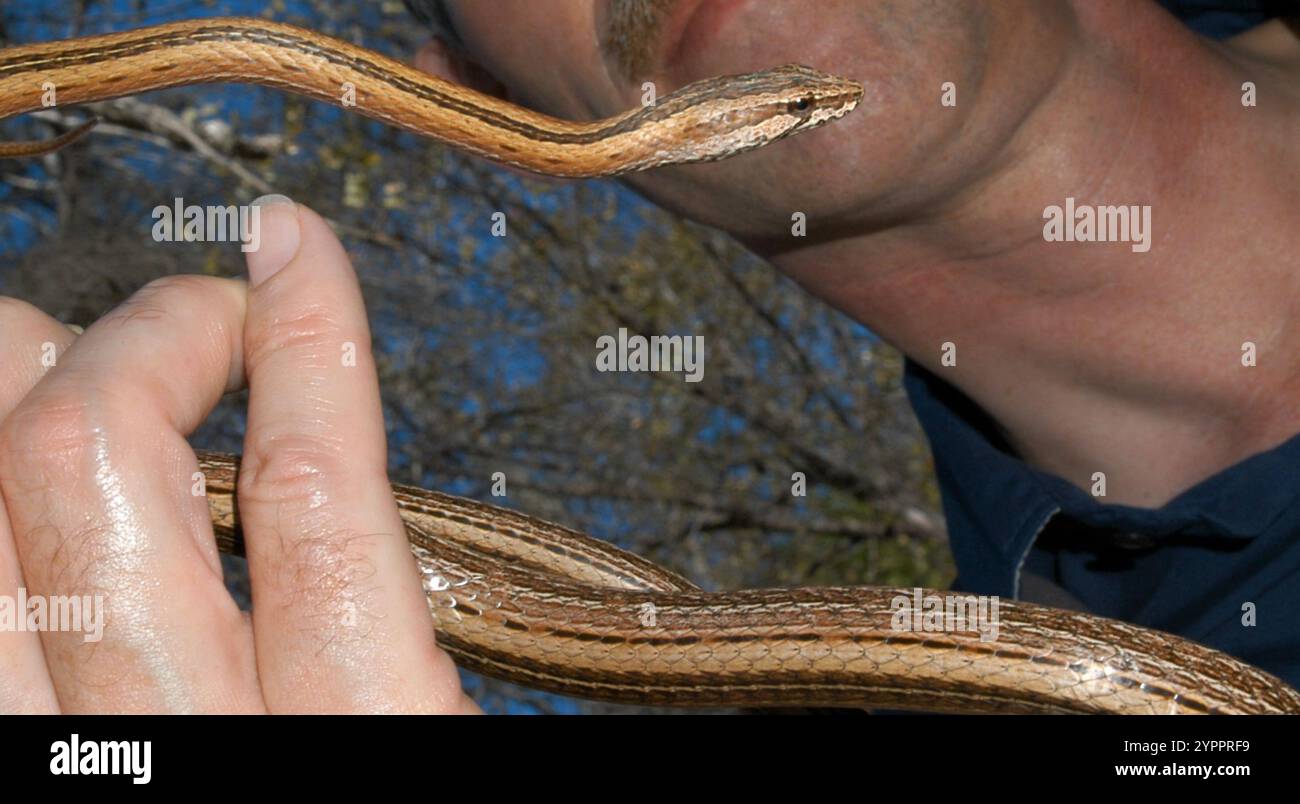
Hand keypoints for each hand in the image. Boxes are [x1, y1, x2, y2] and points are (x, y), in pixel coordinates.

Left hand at [0, 196, 477, 712]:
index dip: (302, 343)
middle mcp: (186, 742)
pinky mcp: (2, 764)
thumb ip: (398, 620)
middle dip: (143, 340)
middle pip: (96, 469)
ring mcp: (63, 755)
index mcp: (360, 730)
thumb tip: (337, 450)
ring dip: (18, 390)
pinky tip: (22, 469)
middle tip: (196, 321)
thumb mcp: (434, 727)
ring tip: (66, 353)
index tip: (301, 252)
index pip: (310, 494)